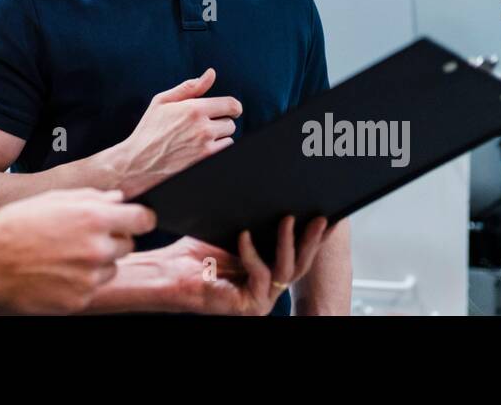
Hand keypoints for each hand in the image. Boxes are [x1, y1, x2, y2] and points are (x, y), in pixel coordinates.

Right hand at [0, 188, 156, 313]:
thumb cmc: (16, 225)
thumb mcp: (54, 198)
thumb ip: (91, 197)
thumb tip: (117, 199)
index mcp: (94, 218)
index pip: (143, 219)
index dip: (139, 219)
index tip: (134, 221)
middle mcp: (97, 248)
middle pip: (128, 245)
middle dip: (112, 240)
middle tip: (83, 238)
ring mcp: (89, 278)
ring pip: (112, 268)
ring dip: (98, 263)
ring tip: (65, 256)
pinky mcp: (79, 300)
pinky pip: (93, 289)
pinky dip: (81, 282)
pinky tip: (57, 272)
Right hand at [113, 68, 240, 197]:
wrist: (139, 162)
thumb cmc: (149, 129)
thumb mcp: (162, 101)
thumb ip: (189, 87)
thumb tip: (211, 73)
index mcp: (193, 109)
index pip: (232, 105)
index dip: (234, 107)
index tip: (231, 110)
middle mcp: (203, 128)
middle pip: (230, 123)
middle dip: (220, 122)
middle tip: (202, 126)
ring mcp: (205, 147)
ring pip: (229, 139)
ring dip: (219, 138)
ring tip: (198, 139)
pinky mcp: (205, 162)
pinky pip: (224, 152)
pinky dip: (216, 150)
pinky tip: (199, 149)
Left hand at [159, 216, 333, 314]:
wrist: (169, 272)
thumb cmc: (196, 251)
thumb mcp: (233, 229)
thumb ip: (254, 221)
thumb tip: (276, 195)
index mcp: (268, 269)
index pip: (299, 253)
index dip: (317, 237)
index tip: (331, 217)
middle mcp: (268, 287)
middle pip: (300, 263)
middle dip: (312, 239)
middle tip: (320, 217)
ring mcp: (261, 299)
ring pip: (286, 270)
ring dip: (288, 242)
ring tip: (287, 218)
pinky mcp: (248, 306)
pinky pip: (260, 274)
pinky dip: (252, 252)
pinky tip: (244, 235)